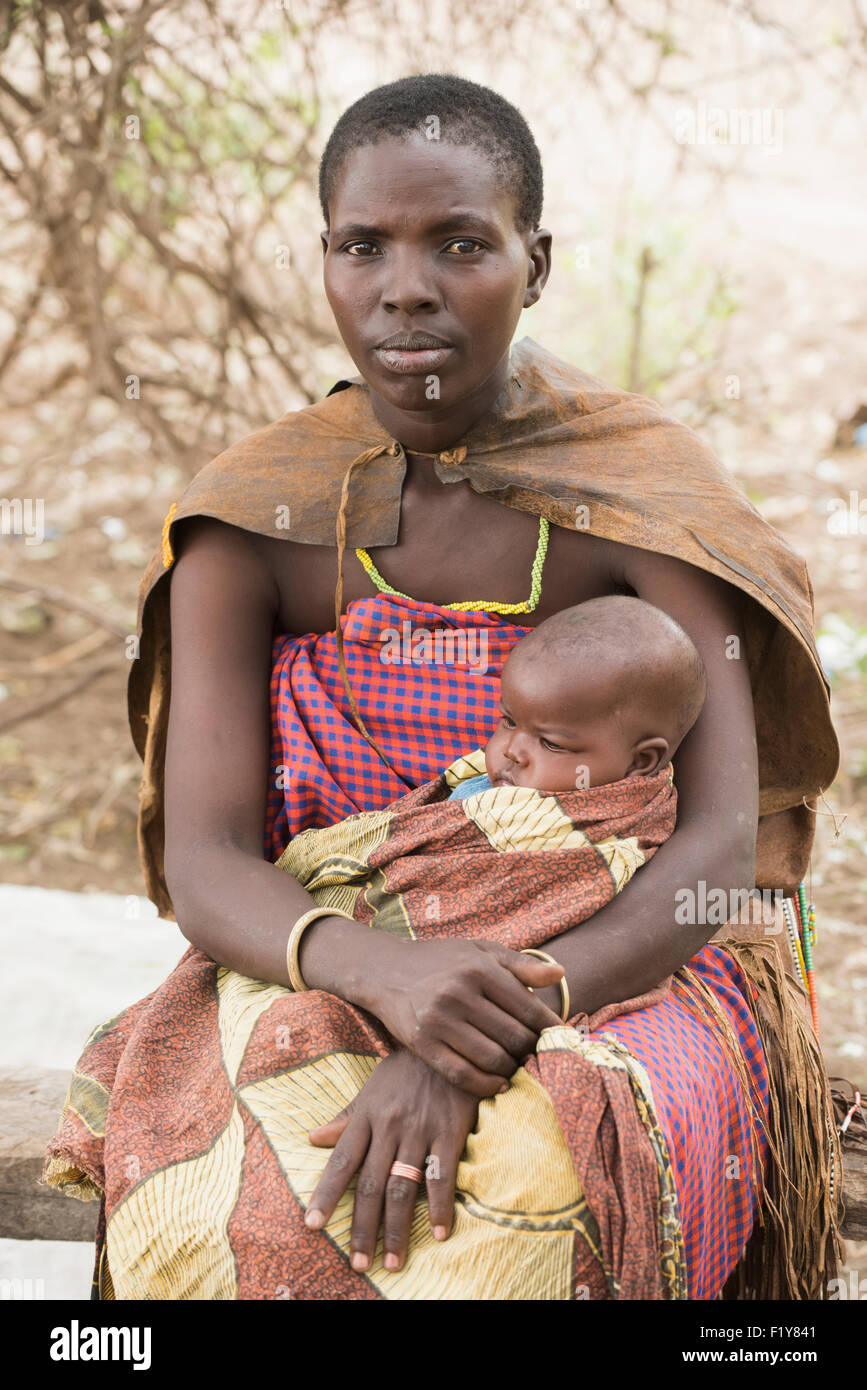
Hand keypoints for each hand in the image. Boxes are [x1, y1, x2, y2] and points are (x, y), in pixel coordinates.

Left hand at [304, 1050, 478, 1273]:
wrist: (448, 1040)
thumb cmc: (407, 1067)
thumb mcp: (372, 1086)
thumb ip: (346, 1116)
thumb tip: (313, 1139)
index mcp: (367, 1116)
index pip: (341, 1162)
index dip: (326, 1195)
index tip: (312, 1225)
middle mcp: (389, 1126)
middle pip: (371, 1185)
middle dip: (363, 1228)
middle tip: (358, 1264)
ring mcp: (420, 1129)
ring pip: (403, 1187)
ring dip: (397, 1229)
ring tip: (392, 1262)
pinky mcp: (449, 1131)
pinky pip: (442, 1175)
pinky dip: (440, 1207)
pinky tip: (438, 1233)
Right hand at [355, 936, 563, 1097]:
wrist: (384, 970)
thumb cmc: (441, 960)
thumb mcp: (480, 951)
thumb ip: (520, 965)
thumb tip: (561, 974)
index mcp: (478, 968)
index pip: (528, 1009)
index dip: (550, 1029)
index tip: (562, 1040)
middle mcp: (459, 993)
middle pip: (513, 1037)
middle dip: (533, 1051)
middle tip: (541, 1057)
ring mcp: (439, 1020)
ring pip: (492, 1059)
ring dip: (512, 1069)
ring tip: (519, 1066)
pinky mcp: (422, 1044)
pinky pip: (463, 1074)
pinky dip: (486, 1085)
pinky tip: (498, 1084)